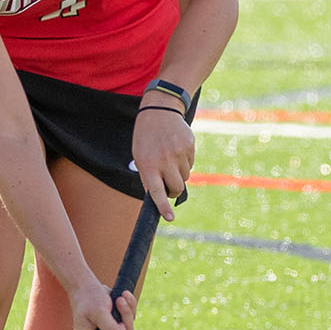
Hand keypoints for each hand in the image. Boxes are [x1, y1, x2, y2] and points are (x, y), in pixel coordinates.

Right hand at [69, 281, 136, 329]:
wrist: (89, 284)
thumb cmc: (88, 299)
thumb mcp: (98, 313)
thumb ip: (110, 329)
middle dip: (124, 329)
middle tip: (120, 316)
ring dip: (127, 312)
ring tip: (119, 299)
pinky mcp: (118, 322)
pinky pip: (131, 318)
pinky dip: (130, 306)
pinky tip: (123, 295)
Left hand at [132, 103, 194, 220]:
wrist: (160, 111)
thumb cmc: (146, 137)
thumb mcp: (139, 156)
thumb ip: (147, 176)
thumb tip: (157, 195)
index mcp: (148, 165)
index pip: (156, 191)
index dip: (163, 206)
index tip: (169, 218)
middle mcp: (164, 161)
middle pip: (176, 187)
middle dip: (174, 191)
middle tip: (169, 187)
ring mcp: (178, 153)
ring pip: (185, 177)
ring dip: (179, 174)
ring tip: (169, 159)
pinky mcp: (189, 147)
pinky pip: (191, 164)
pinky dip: (185, 162)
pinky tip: (176, 150)